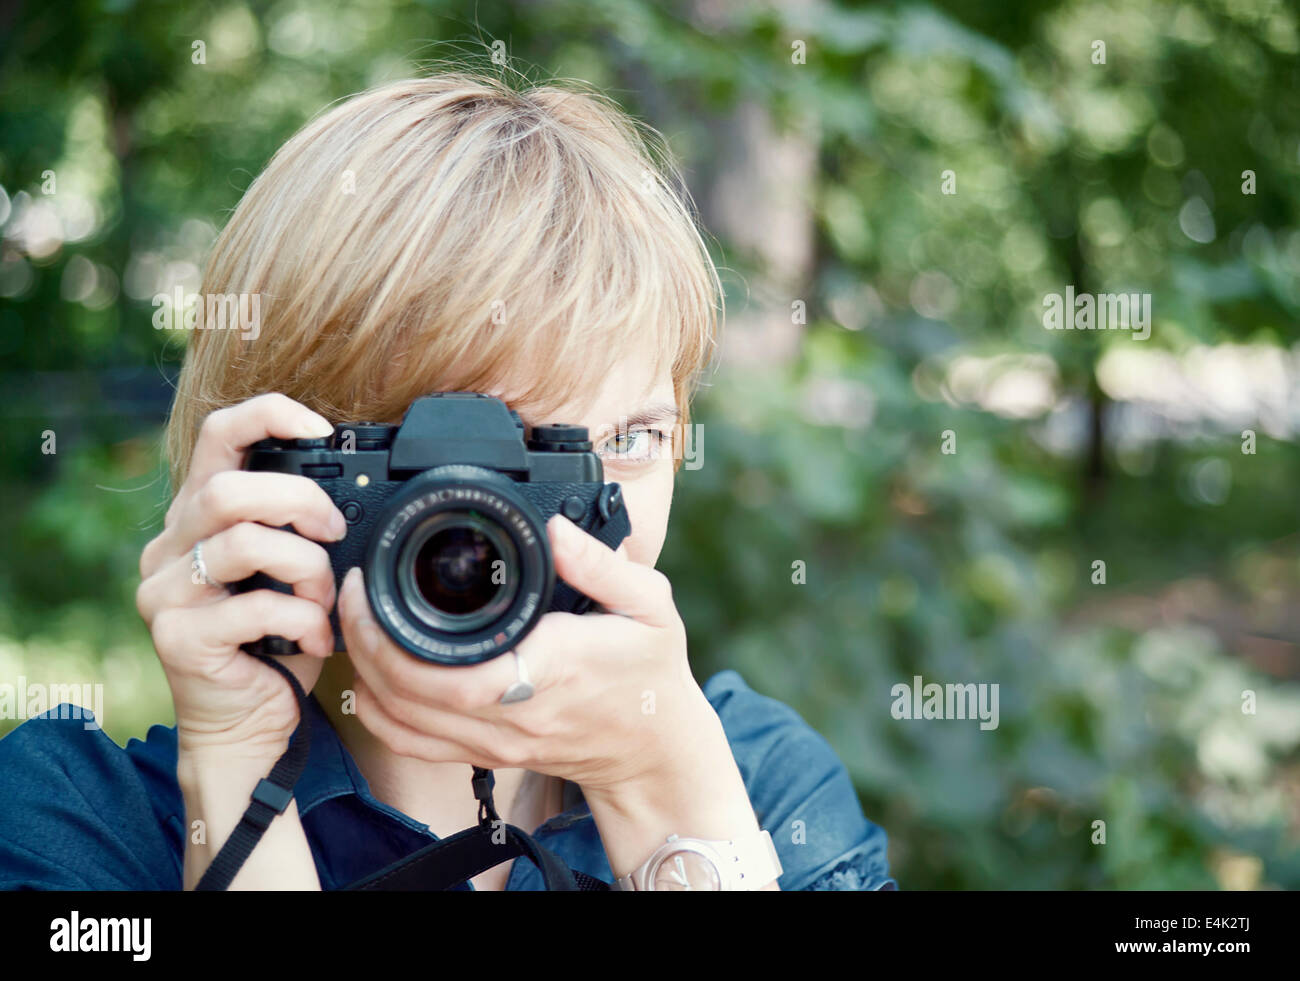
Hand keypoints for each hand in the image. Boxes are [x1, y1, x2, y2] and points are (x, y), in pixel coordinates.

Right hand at [135, 393, 347, 757]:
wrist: (246, 728)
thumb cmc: (276, 645)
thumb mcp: (291, 574)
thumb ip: (300, 532)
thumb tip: (351, 496)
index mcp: (198, 518)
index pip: (217, 436)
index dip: (268, 415)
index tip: (320, 428)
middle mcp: (169, 548)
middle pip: (227, 489)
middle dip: (299, 502)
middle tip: (335, 532)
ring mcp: (165, 593)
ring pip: (242, 542)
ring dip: (306, 566)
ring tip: (325, 598)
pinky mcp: (177, 637)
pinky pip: (254, 606)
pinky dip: (302, 618)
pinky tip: (315, 638)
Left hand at [338, 513, 711, 795]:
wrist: (653, 750)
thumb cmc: (651, 675)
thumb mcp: (651, 606)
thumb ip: (603, 565)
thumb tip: (555, 529)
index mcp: (549, 672)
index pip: (454, 676)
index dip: (392, 638)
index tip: (370, 586)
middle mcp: (512, 715)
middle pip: (408, 697)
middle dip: (363, 642)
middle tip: (351, 592)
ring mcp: (494, 742)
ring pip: (401, 722)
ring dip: (363, 674)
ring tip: (355, 622)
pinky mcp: (486, 754)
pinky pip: (413, 744)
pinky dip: (377, 713)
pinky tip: (367, 678)